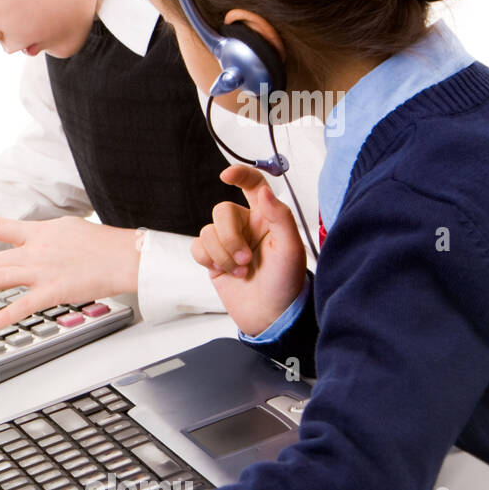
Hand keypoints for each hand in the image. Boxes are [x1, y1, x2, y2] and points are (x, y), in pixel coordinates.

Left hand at [0, 216, 139, 331]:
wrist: (128, 256)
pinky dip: (3, 315)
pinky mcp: (54, 290)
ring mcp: (43, 269)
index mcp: (40, 231)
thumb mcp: (70, 229)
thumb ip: (47, 237)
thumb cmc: (106, 245)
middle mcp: (36, 248)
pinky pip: (22, 305)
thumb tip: (35, 240)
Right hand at [191, 165, 308, 336]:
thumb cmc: (286, 283)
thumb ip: (280, 216)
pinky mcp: (212, 259)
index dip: (240, 174)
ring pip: (207, 231)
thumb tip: (265, 192)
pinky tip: (224, 272)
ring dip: (222, 254)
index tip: (227, 176)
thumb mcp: (291, 249)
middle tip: (245, 259)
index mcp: (267, 217)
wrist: (270, 315)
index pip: (253, 185)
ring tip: (240, 271)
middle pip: (221, 211)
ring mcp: (227, 243)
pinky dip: (208, 260)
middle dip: (230, 237)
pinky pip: (197, 247)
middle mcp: (245, 226)